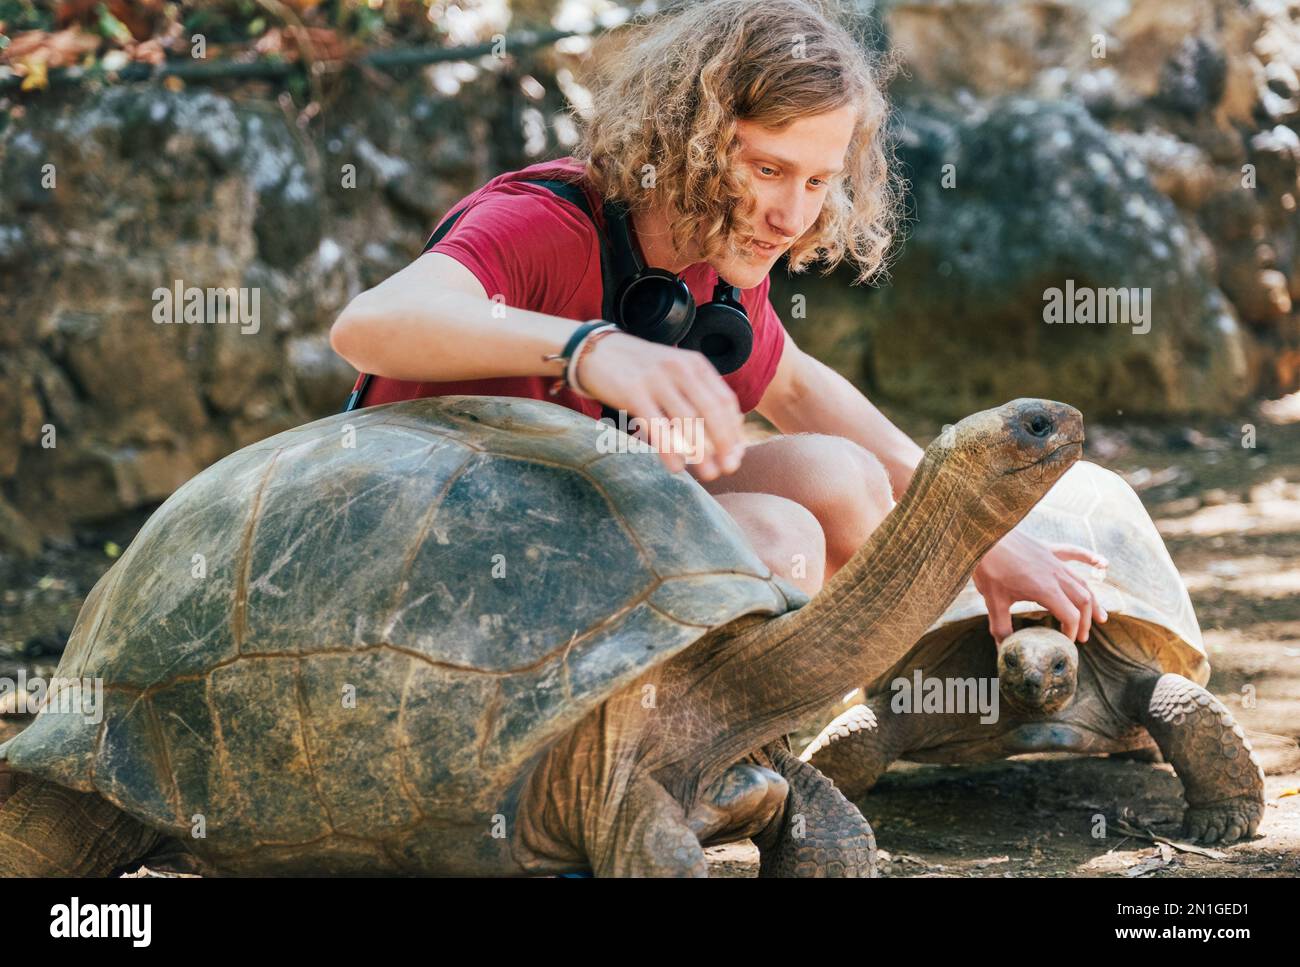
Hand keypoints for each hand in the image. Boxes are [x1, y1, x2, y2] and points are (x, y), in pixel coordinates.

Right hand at [575, 331, 744, 479]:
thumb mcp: (673, 372)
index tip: (737, 455)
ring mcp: (656, 379)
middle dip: (725, 444)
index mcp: (694, 364)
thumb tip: (720, 435)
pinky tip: (677, 468)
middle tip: (729, 469)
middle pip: (712, 411)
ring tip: (709, 474)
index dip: (735, 430)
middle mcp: (679, 369)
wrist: (594, 349)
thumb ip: (695, 394)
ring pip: (688, 421)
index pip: (725, 400)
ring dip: (702, 452)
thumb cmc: (637, 369)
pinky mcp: (633, 392)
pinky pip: (657, 426)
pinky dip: (670, 450)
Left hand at [972, 529, 1108, 643]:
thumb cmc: (988, 568)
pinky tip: (1103, 563)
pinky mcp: (1048, 549)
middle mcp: (1056, 575)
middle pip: (1082, 601)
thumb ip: (1001, 627)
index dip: (1072, 633)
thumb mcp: (993, 602)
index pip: (1070, 617)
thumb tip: (1003, 649)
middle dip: (1085, 622)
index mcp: (1046, 590)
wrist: (983, 535)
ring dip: (1092, 601)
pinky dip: (1090, 558)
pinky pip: (1074, 553)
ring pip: (1082, 582)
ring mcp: (1054, 561)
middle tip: (1083, 637)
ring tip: (1101, 617)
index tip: (1066, 643)